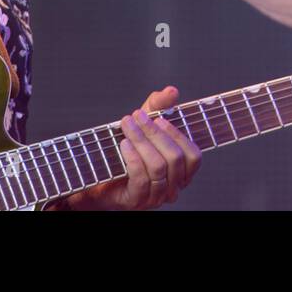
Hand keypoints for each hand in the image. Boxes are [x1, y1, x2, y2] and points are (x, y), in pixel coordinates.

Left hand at [59, 86, 200, 209]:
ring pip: (158, 167)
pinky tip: (124, 144)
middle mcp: (173, 187)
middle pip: (175, 158)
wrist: (98, 174)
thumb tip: (172, 91)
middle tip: (137, 116)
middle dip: (154, 133)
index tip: (159, 119)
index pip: (194, 156)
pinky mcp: (137, 200)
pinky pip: (141, 178)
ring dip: (141, 141)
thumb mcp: (144, 124)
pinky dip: (133, 157)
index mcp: (181, 171)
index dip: (178, 135)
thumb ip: (158, 106)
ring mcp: (156, 196)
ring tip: (127, 126)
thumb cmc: (126, 149)